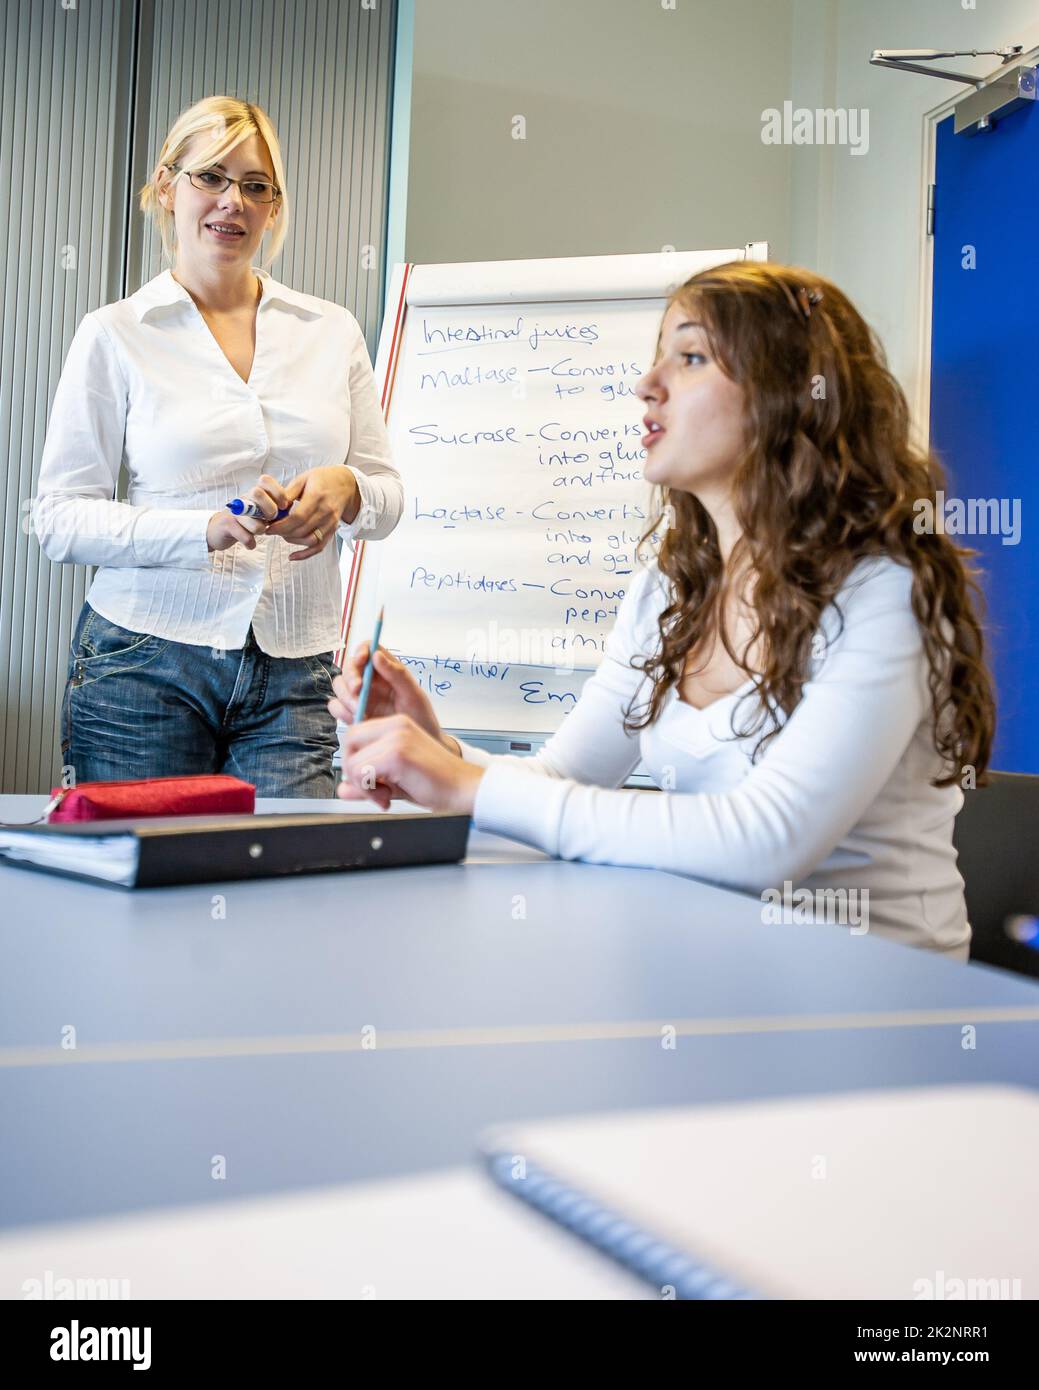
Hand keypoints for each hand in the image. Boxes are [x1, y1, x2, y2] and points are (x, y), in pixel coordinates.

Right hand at [206, 474, 289, 552]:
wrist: (219, 530)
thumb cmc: (247, 520)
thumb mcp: (262, 511)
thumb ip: (276, 507)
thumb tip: (291, 505)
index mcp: (254, 492)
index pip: (265, 480)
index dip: (278, 493)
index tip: (283, 506)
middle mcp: (243, 498)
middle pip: (257, 493)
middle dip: (270, 510)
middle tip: (270, 519)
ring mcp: (234, 511)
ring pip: (254, 522)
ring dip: (260, 531)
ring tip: (257, 532)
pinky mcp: (227, 525)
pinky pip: (245, 537)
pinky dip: (250, 543)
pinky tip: (250, 543)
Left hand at [265, 465, 359, 560]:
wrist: (346, 485)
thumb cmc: (322, 479)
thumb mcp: (303, 479)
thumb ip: (288, 493)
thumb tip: (274, 506)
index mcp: (317, 497)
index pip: (298, 517)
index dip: (282, 525)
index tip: (269, 527)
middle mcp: (326, 512)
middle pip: (302, 531)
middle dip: (284, 533)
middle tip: (273, 529)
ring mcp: (331, 523)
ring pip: (309, 540)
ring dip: (293, 541)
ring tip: (283, 534)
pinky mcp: (332, 530)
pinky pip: (319, 547)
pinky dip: (305, 554)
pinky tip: (293, 556)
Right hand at [328, 644, 456, 751]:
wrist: (416, 749)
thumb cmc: (422, 719)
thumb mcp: (414, 695)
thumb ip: (397, 674)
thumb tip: (377, 655)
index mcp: (386, 670)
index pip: (367, 649)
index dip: (361, 651)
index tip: (361, 661)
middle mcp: (371, 681)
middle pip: (349, 667)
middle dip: (350, 677)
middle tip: (358, 690)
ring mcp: (360, 697)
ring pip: (339, 686)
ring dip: (345, 696)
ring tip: (360, 711)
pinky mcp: (352, 713)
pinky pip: (336, 706)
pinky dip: (342, 712)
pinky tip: (357, 720)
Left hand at [337, 714, 483, 813]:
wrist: (465, 789)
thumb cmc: (439, 783)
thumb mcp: (396, 782)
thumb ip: (367, 783)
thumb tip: (342, 790)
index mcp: (396, 725)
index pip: (354, 736)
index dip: (356, 762)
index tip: (373, 781)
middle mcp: (396, 725)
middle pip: (349, 743)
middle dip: (355, 772)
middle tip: (376, 789)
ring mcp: (396, 737)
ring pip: (352, 761)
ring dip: (363, 786)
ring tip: (386, 795)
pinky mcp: (397, 754)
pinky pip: (362, 773)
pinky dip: (370, 792)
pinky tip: (389, 797)